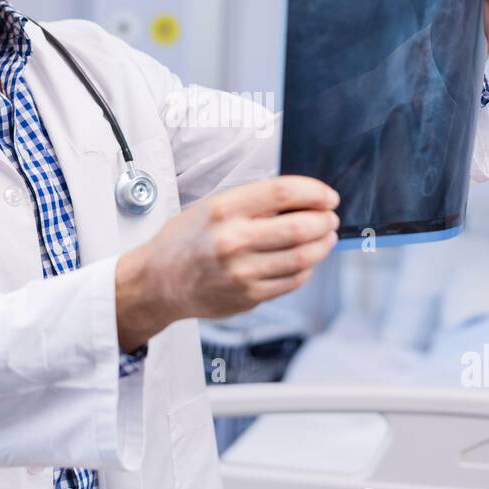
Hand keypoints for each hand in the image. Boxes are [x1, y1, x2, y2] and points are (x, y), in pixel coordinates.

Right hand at [115, 176, 339, 349]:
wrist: (159, 281)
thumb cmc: (187, 240)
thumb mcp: (212, 207)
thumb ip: (253, 203)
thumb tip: (301, 200)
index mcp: (224, 210)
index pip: (282, 193)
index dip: (314, 192)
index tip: (327, 196)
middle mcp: (234, 241)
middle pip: (300, 227)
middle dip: (324, 220)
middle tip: (329, 217)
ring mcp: (243, 272)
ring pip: (303, 257)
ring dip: (323, 245)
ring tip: (325, 237)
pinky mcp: (249, 296)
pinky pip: (293, 281)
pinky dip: (307, 268)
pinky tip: (305, 260)